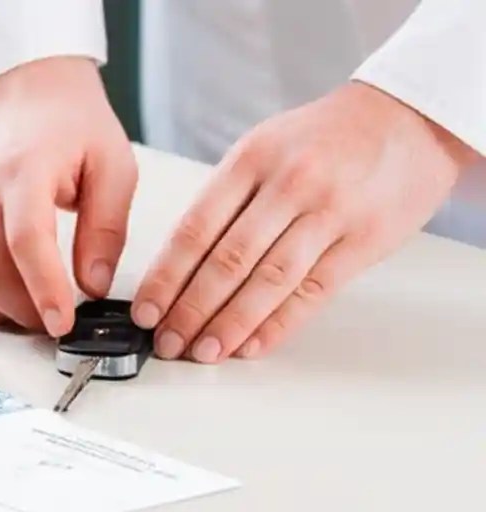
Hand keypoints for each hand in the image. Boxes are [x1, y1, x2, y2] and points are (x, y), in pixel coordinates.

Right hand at [0, 57, 136, 336]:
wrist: (31, 94)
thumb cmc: (75, 127)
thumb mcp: (114, 168)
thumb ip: (106, 229)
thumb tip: (92, 285)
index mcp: (24, 169)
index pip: (25, 241)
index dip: (43, 288)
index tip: (62, 323)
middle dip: (22, 309)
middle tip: (56, 324)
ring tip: (29, 315)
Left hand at [132, 81, 478, 362]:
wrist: (408, 118)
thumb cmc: (325, 138)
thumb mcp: (264, 148)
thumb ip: (226, 200)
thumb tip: (179, 264)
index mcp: (251, 160)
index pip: (195, 229)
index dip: (165, 277)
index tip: (145, 310)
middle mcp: (289, 185)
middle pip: (227, 260)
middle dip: (190, 309)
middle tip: (167, 342)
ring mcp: (329, 213)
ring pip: (268, 281)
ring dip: (229, 324)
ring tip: (203, 351)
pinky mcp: (364, 241)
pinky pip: (313, 292)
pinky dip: (278, 324)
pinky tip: (251, 345)